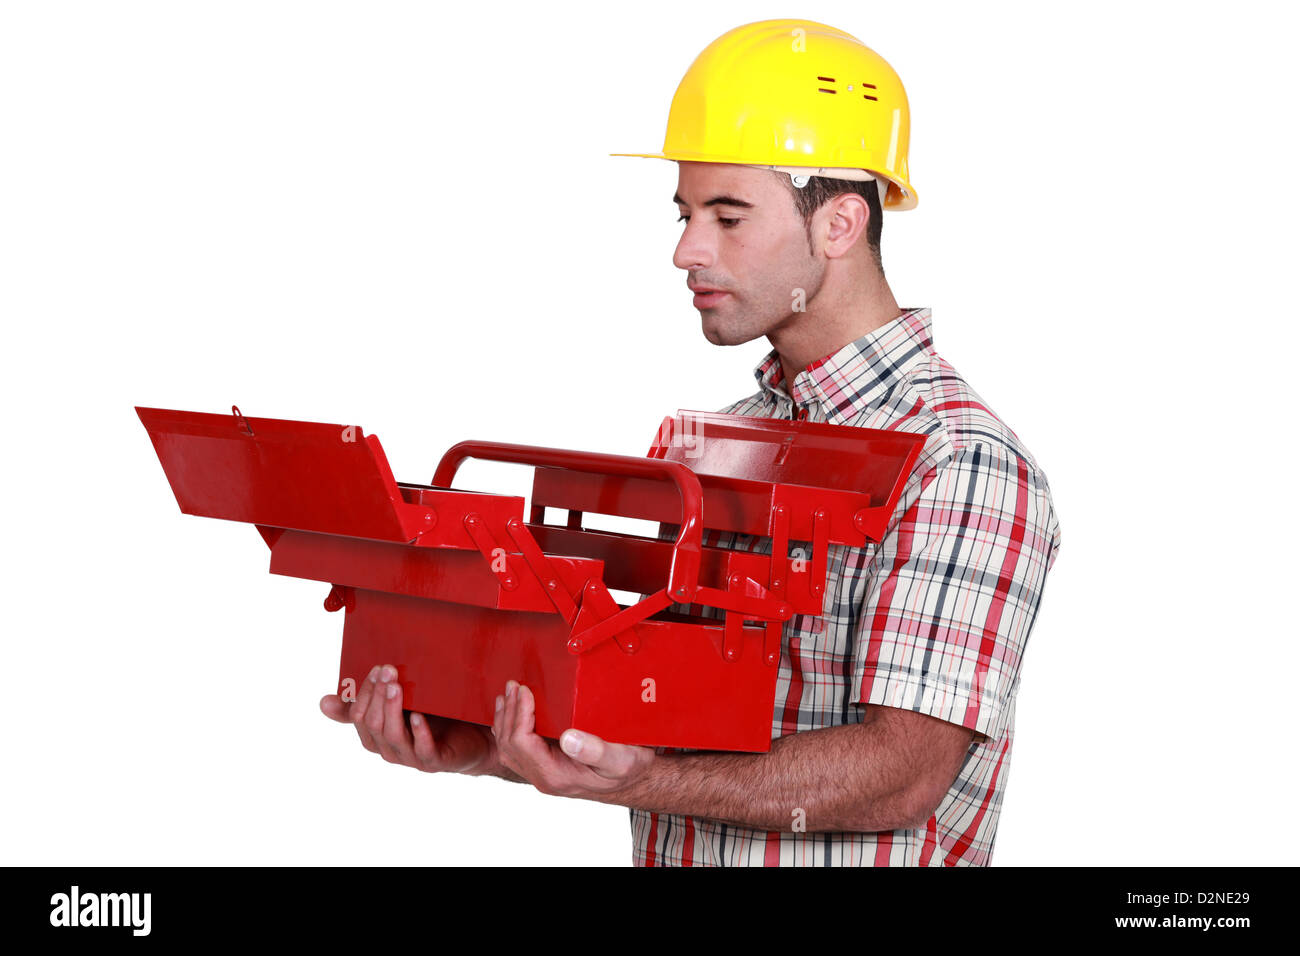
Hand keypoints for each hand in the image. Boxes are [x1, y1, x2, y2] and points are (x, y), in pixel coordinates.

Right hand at [320, 664, 500, 775]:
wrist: (472, 741)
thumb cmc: (433, 721)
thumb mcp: (398, 707)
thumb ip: (366, 704)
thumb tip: (322, 702)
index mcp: (377, 737)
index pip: (360, 717)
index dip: (365, 694)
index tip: (377, 669)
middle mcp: (390, 750)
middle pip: (374, 725)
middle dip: (378, 696)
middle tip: (389, 670)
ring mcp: (412, 758)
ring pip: (393, 737)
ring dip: (393, 709)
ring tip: (398, 687)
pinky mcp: (435, 762)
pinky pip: (423, 750)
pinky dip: (419, 732)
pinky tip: (418, 716)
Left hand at [491, 679, 654, 797]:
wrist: (632, 781)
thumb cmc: (629, 768)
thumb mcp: (621, 759)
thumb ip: (596, 750)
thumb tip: (568, 738)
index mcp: (555, 775)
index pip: (522, 743)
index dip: (519, 714)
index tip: (526, 690)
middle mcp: (543, 777)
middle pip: (509, 745)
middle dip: (509, 712)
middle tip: (513, 685)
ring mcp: (541, 773)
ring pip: (508, 748)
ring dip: (506, 718)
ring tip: (508, 693)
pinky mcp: (543, 766)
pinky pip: (516, 749)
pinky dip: (510, 727)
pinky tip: (512, 711)